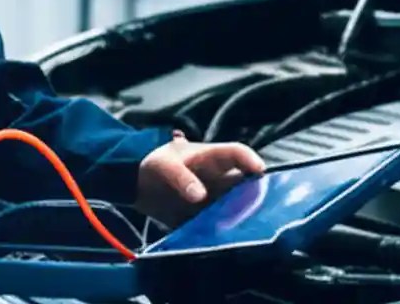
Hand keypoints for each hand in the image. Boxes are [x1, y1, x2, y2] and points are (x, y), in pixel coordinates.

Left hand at [135, 133, 264, 226]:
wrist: (135, 184)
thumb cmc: (154, 164)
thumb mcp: (164, 166)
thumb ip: (182, 178)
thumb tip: (201, 196)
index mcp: (212, 159)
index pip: (237, 154)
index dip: (251, 160)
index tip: (260, 173)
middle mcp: (218, 179)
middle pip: (244, 186)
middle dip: (255, 198)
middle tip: (264, 211)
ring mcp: (213, 200)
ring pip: (235, 209)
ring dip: (240, 219)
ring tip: (247, 232)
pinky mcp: (204, 218)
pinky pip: (217, 227)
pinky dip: (221, 235)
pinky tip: (223, 244)